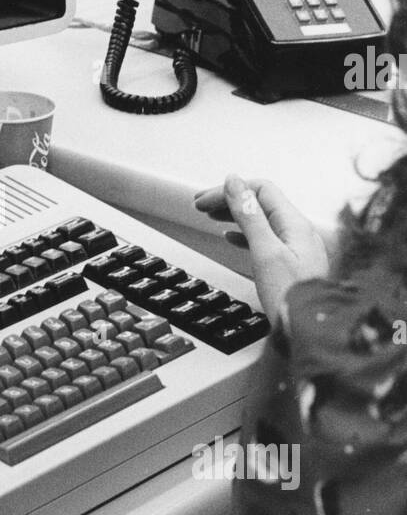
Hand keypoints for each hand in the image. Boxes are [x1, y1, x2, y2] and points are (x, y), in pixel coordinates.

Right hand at [194, 174, 329, 322]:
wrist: (312, 331)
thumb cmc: (292, 298)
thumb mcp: (265, 252)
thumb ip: (249, 216)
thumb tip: (235, 184)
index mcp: (294, 224)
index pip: (260, 190)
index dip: (230, 190)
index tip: (205, 200)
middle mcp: (298, 232)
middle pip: (260, 203)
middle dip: (229, 200)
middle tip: (202, 205)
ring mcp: (296, 248)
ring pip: (261, 220)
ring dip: (235, 215)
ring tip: (212, 216)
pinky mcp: (291, 264)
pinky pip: (265, 238)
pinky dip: (244, 233)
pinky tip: (232, 238)